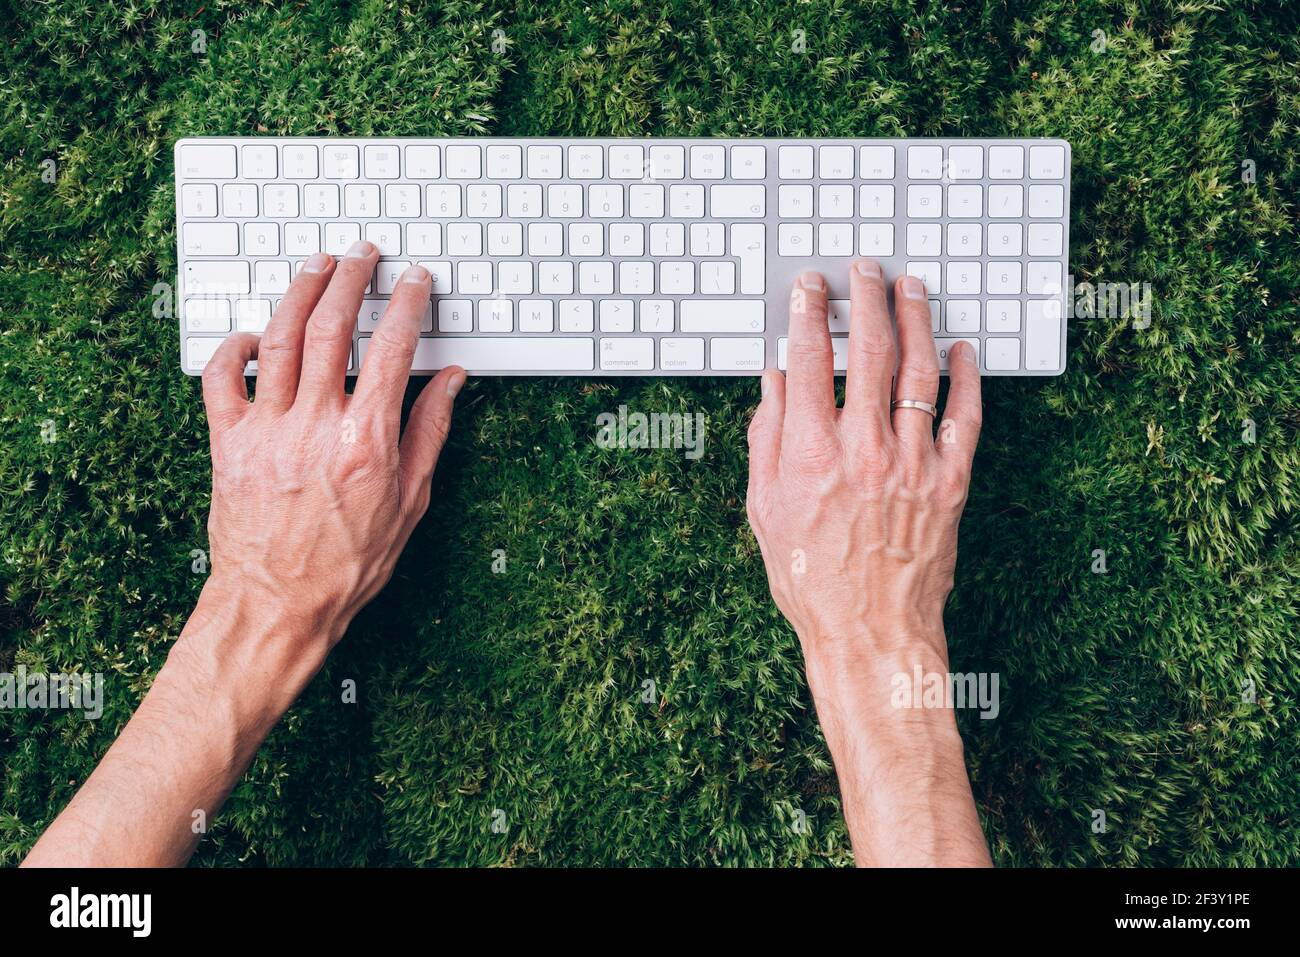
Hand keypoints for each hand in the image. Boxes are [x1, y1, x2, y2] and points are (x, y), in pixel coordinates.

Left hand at [198, 241, 463, 673]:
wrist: (278, 604)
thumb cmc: (347, 565)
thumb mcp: (409, 503)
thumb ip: (430, 434)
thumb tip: (451, 382)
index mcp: (365, 442)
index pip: (393, 350)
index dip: (407, 305)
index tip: (415, 281)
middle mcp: (314, 426)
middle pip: (331, 328)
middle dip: (351, 280)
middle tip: (364, 255)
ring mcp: (267, 430)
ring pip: (280, 339)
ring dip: (300, 293)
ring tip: (317, 266)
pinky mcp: (228, 442)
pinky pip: (221, 377)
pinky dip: (235, 346)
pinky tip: (255, 333)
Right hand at [746, 259, 988, 865]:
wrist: (872, 631)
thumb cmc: (809, 578)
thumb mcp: (764, 511)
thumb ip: (766, 440)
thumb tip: (773, 381)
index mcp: (810, 455)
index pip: (810, 361)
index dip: (810, 314)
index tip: (811, 286)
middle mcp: (864, 451)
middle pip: (871, 352)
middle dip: (867, 299)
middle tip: (865, 269)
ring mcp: (913, 465)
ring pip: (919, 373)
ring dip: (916, 321)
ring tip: (911, 287)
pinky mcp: (950, 482)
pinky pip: (964, 417)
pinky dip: (965, 377)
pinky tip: (961, 349)